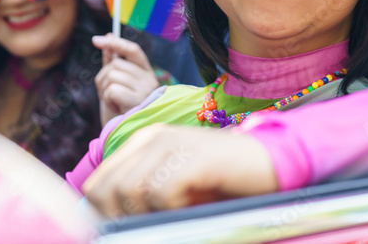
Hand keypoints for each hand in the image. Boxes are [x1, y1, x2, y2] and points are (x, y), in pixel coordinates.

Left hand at [83, 123, 277, 216]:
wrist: (269, 164)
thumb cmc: (222, 182)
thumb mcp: (174, 186)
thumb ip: (142, 196)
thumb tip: (109, 227)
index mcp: (144, 142)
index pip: (97, 184)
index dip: (102, 216)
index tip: (123, 231)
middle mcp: (152, 137)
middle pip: (105, 190)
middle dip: (121, 219)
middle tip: (152, 226)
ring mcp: (171, 143)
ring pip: (128, 193)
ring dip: (150, 216)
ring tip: (178, 214)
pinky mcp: (189, 157)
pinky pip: (160, 195)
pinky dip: (174, 211)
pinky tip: (194, 206)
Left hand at [93, 34, 160, 125]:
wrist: (124, 135)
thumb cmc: (121, 109)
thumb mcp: (116, 83)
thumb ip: (113, 61)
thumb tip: (107, 38)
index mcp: (146, 72)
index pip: (133, 50)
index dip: (116, 43)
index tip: (97, 40)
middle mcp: (149, 79)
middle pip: (116, 64)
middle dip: (103, 78)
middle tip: (107, 93)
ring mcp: (144, 90)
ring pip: (112, 76)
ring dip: (104, 90)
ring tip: (112, 102)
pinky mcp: (136, 101)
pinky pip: (112, 90)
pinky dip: (107, 99)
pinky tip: (115, 107)